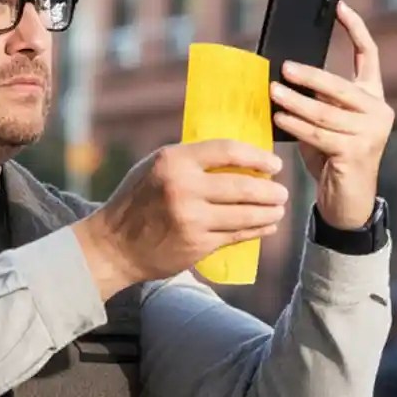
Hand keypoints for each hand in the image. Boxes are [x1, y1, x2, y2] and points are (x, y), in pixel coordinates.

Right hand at [74, 140, 288, 296]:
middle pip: (243, 186)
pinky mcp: (197, 245)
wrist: (114, 245)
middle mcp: (183, 188)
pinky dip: (256, 230)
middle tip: (282, 192)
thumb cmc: (137, 200)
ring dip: (269, 212)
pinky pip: (236, 236)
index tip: (273, 164)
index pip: (227, 151)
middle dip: (270, 190)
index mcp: (173, 161)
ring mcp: (191, 219)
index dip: (257, 156)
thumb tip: (239, 155)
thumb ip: (191, 159)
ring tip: (278, 209)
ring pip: (245, 214)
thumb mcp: (156, 167)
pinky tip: (265, 226)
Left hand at [269, 1, 394, 229]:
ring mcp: (371, 132)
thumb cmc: (332, 159)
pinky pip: (319, 134)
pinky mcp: (357, 152)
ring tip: (272, 92)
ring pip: (325, 112)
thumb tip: (282, 78)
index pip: (369, 55)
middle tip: (283, 67)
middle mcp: (378, 111)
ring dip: (294, 102)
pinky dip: (296, 126)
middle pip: (340, 85)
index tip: (340, 5)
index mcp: (373, 98)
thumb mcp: (326, 124)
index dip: (355, 28)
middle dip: (310, 75)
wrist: (348, 203)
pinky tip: (279, 118)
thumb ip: (317, 102)